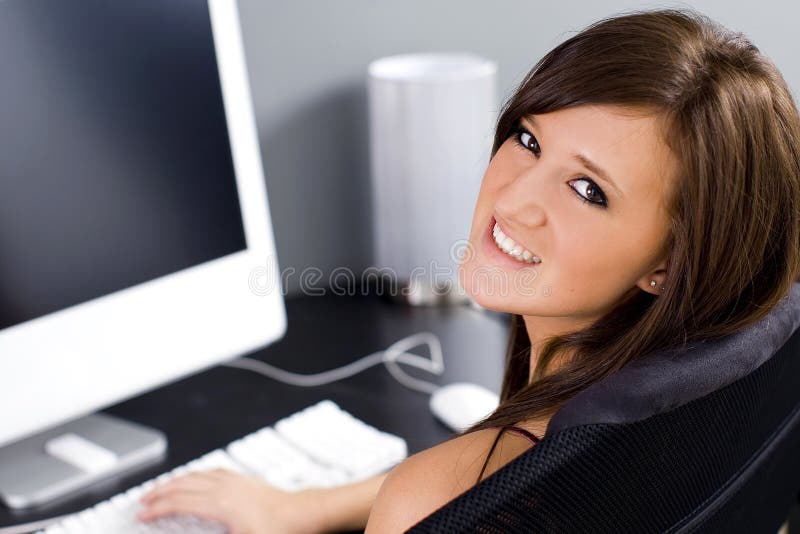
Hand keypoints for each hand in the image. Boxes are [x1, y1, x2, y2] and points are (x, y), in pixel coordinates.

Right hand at [138, 468, 318, 533]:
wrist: (300, 513)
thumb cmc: (276, 530)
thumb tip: (190, 532)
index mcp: (219, 503)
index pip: (178, 503)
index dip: (156, 509)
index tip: (141, 515)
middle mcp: (223, 487)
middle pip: (181, 484)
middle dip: (158, 493)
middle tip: (142, 501)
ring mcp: (233, 480)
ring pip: (194, 475)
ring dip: (174, 481)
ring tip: (161, 490)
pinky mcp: (242, 478)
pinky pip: (210, 471)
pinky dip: (194, 475)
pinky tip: (194, 478)